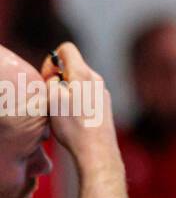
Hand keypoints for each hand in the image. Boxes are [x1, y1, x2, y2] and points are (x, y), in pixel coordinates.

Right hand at [39, 42, 119, 165]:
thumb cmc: (73, 126)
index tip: (49, 78)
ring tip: (63, 109)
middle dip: (59, 77)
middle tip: (52, 96)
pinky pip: (86, 93)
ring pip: (79, 81)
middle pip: (73, 66)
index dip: (51, 60)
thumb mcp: (53, 101)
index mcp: (83, 73)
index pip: (66, 49)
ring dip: (68, 90)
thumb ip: (52, 81)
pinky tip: (74, 116)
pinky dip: (77, 99)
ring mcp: (102, 91)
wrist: (96, 149)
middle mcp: (96, 78)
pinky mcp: (105, 103)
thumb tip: (57, 77)